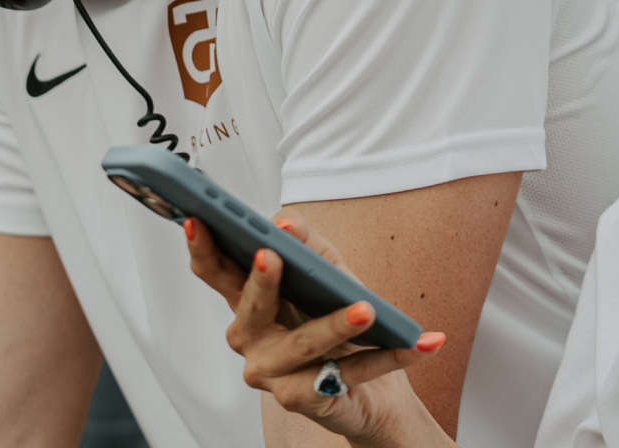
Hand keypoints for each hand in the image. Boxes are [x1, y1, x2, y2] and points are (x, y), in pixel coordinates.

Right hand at [184, 212, 453, 447]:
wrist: (378, 384)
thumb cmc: (343, 319)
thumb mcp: (330, 271)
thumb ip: (308, 244)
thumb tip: (285, 222)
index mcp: (248, 301)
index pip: (216, 271)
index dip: (202, 247)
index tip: (198, 219)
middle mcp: (249, 338)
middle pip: (251, 308)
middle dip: (261, 282)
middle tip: (271, 255)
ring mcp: (269, 372)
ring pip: (302, 342)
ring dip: (336, 325)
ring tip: (366, 310)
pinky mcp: (299, 400)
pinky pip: (347, 372)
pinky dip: (386, 357)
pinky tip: (419, 342)